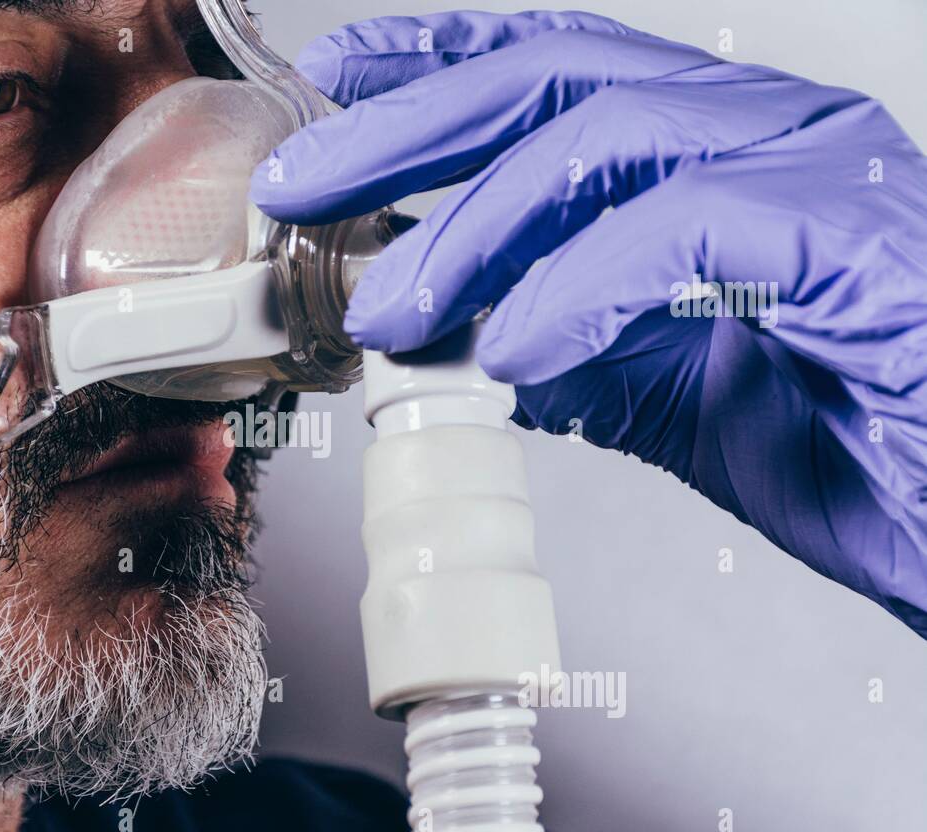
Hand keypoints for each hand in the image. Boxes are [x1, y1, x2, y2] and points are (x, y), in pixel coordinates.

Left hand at [250, 10, 926, 635]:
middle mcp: (768, 130)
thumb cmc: (846, 444)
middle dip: (408, 127)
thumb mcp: (665, 386)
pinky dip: (579, 288)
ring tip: (391, 309)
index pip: (554, 67)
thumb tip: (465, 333)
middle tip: (304, 181)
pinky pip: (688, 228)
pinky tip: (514, 351)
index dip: (434, 61)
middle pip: (555, 77)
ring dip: (473, 227)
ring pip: (608, 138)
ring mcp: (817, 168)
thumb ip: (574, 340)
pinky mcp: (853, 237)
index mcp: (720, 148)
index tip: (335, 78)